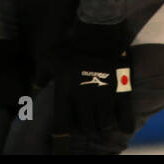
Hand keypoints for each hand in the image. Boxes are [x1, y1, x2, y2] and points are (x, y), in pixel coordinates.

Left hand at [50, 19, 135, 150]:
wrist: (99, 33)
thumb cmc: (72, 45)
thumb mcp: (50, 56)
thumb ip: (42, 72)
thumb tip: (38, 84)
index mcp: (66, 92)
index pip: (63, 124)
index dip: (64, 130)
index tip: (66, 127)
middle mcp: (84, 98)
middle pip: (85, 127)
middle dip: (85, 127)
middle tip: (86, 122)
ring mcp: (104, 96)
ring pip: (103, 124)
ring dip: (101, 125)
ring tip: (101, 121)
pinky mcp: (121, 92)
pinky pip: (125, 117)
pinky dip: (125, 125)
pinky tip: (124, 128)